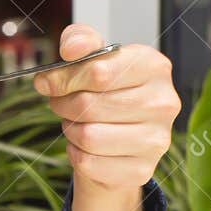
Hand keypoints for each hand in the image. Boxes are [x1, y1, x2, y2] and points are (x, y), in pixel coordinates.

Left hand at [33, 24, 179, 210]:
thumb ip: (81, 40)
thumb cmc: (107, 93)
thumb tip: (71, 48)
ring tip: (75, 123)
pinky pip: (89, 162)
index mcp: (154, 67)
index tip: (47, 81)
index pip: (98, 72)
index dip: (63, 78)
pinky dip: (76, 154)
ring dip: (70, 130)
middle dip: (63, 104)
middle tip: (60, 103)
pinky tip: (85, 146)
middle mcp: (163, 103)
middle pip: (89, 105)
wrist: (122, 139)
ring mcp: (157, 140)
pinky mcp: (141, 170)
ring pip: (88, 136)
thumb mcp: (96, 58)